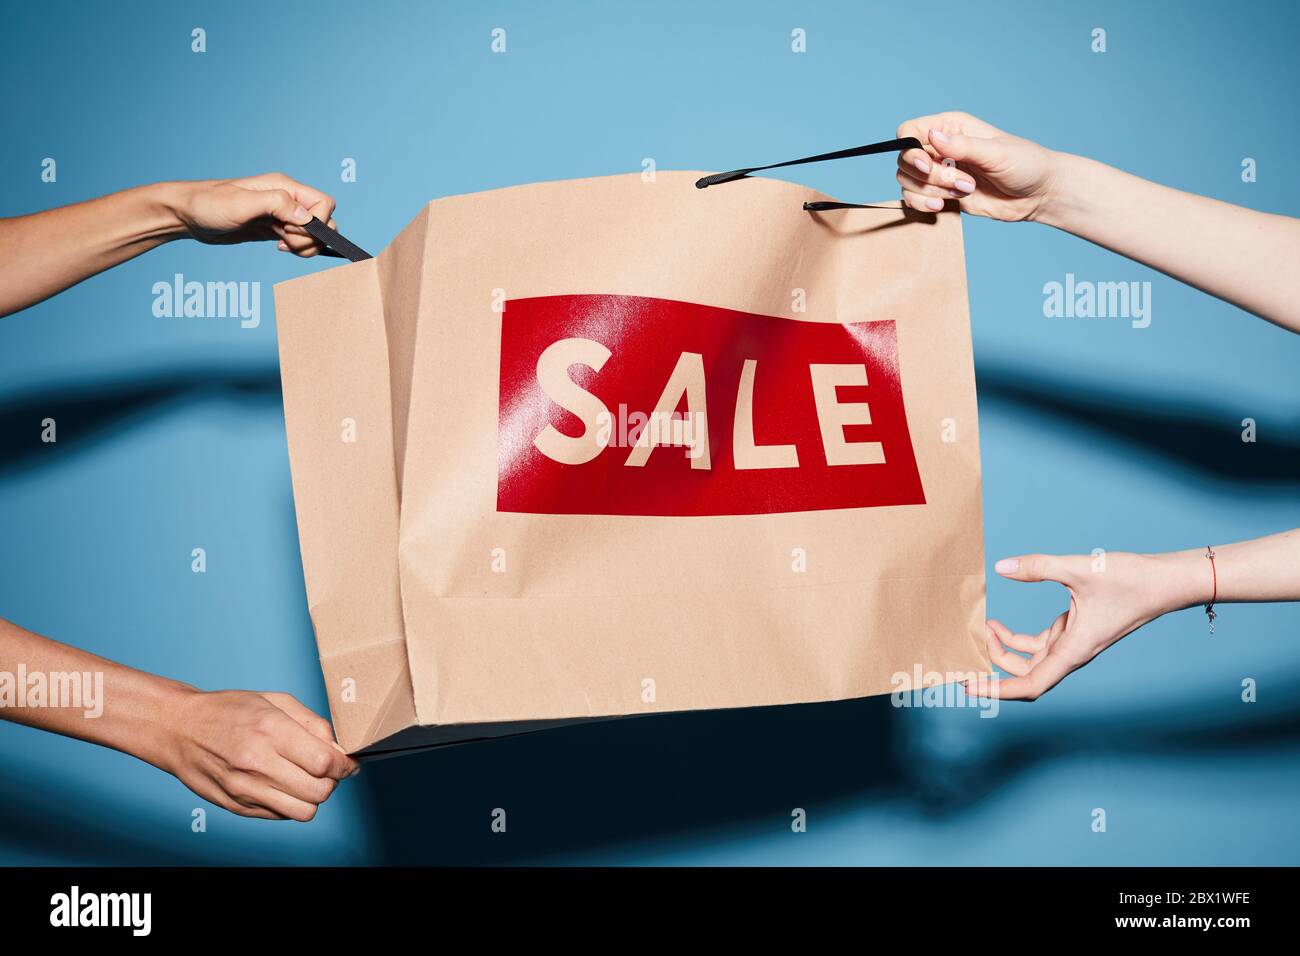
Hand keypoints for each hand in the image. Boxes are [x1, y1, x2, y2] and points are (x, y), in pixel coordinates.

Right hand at [158, 689, 357, 820]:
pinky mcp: (237, 807)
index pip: (325, 762)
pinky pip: (281, 816)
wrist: (179, 729)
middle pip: (319, 791)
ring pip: (303, 811)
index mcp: (271, 730)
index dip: (344, 765)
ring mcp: (245, 789)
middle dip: (332, 782)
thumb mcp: (274, 700)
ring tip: (304, 779)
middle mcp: (258, 762)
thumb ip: (312, 723)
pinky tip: (282, 785)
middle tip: (325, 770)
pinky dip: (290, 804)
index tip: (347, 762)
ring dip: (313, 797)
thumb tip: (337, 748)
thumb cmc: (228, 711)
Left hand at [171, 172, 337, 257]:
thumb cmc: (209, 205)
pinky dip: (297, 249)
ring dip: (305, 246)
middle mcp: (287, 199)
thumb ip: (277, 204)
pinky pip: (300, 240)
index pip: (324, 204)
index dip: (318, 222)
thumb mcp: (242, 203)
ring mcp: (281, 215)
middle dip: (313, 237)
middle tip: (287, 241)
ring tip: (281, 246)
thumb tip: (307, 216)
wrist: (188, 216)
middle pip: (324, 220)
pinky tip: (278, 247)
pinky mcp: (275, 229)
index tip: (291, 230)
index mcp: (284, 187)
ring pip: (313, 233)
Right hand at [894, 111, 1059, 221]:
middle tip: (961, 182)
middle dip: (929, 176)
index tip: (925, 165)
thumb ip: (963, 146)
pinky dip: (924, 205)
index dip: (909, 149)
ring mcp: (939, 172)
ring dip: (931, 191)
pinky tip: (946, 205)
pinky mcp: (941, 193)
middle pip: (905, 160)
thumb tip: (932, 136)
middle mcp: (940, 148)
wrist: (1037, 195)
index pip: (909, 130)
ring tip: (964, 191)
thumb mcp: (996, 153)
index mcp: (951, 128)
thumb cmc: (1025, 165)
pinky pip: (915, 199)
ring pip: (907, 182)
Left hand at [968, 551, 1201, 700]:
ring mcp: (1074, 643)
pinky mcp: (1076, 630)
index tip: (971, 687)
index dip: (998, 691)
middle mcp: (1072, 652)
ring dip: (1003, 653)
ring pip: (1031, 661)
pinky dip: (1016, 639)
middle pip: (1025, 676)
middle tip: (961, 667)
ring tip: (980, 633)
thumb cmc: (1132, 580)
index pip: (1030, 684)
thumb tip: (1002, 567)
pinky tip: (999, 624)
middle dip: (993, 675)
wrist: (1166, 581)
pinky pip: (1039, 644)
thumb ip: (1039, 567)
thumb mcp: (1080, 568)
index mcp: (1073, 650)